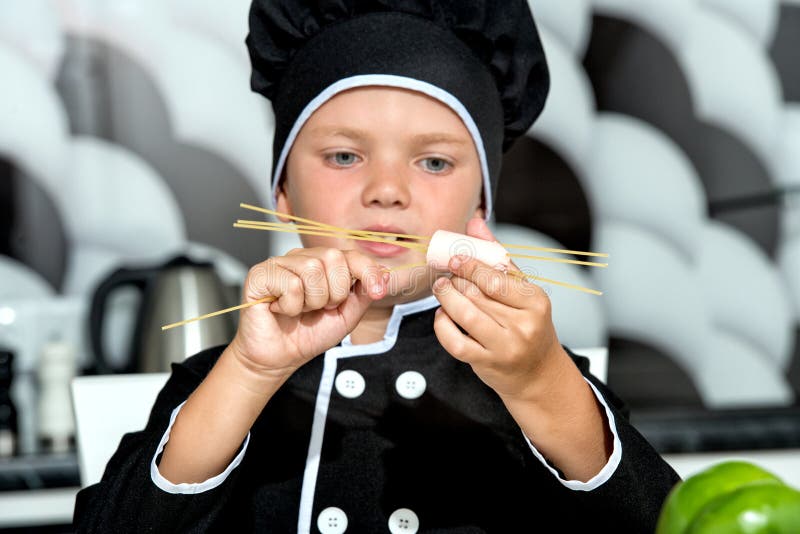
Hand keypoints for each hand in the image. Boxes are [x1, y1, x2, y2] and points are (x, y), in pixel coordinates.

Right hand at [229, 247, 388, 378]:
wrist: (279, 358)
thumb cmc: (308, 334)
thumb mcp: (346, 316)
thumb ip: (364, 294)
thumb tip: (384, 274)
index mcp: (324, 265)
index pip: (352, 255)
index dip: (368, 271)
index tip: (378, 292)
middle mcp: (303, 258)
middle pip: (333, 257)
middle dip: (335, 292)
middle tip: (321, 308)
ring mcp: (281, 263)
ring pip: (312, 269)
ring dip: (312, 301)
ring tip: (301, 310)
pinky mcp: (260, 274)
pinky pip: (290, 283)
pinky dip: (291, 305)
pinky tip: (281, 309)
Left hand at [431, 217, 562, 399]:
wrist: (537, 373)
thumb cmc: (527, 325)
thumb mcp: (521, 290)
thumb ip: (498, 257)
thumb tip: (475, 223)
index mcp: (535, 301)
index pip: (495, 278)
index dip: (469, 266)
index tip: (453, 258)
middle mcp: (524, 324)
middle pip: (476, 294)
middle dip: (455, 280)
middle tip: (445, 274)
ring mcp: (505, 346)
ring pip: (464, 314)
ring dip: (446, 298)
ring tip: (442, 289)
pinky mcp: (487, 363)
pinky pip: (455, 341)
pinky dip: (443, 325)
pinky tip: (443, 316)